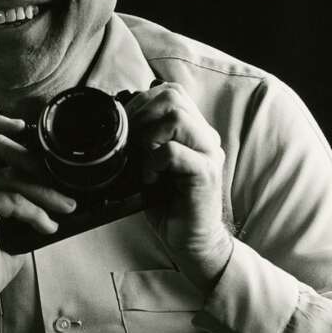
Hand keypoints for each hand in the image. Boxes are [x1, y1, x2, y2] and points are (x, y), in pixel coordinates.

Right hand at [0, 115, 75, 332]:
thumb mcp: (6, 218)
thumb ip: (18, 195)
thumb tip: (55, 183)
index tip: (25, 128)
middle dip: (32, 157)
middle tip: (59, 179)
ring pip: (11, 175)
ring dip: (45, 192)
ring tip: (65, 207)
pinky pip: (12, 199)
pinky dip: (36, 212)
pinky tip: (47, 226)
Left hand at [126, 82, 232, 290]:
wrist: (191, 241)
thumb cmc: (167, 203)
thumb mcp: (150, 163)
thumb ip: (144, 137)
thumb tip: (121, 111)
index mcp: (194, 129)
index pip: (170, 91)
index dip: (143, 102)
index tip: (128, 128)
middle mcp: (206, 136)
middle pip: (172, 97)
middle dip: (141, 115)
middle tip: (130, 144)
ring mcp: (210, 153)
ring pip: (175, 118)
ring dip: (147, 135)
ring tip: (141, 158)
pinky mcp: (206, 173)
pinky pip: (173, 151)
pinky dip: (153, 161)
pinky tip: (149, 178)